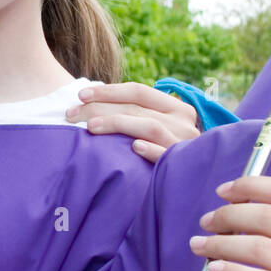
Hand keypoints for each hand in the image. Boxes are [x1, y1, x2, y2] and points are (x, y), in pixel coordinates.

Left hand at [65, 83, 199, 161]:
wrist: (199, 178)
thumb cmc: (168, 148)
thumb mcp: (161, 125)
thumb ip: (138, 114)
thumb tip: (94, 102)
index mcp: (177, 107)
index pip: (138, 91)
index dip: (108, 91)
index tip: (81, 95)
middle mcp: (183, 121)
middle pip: (136, 108)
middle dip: (101, 108)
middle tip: (72, 114)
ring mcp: (185, 143)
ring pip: (149, 126)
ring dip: (117, 124)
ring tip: (91, 127)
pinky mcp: (183, 165)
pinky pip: (167, 156)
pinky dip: (151, 150)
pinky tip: (134, 148)